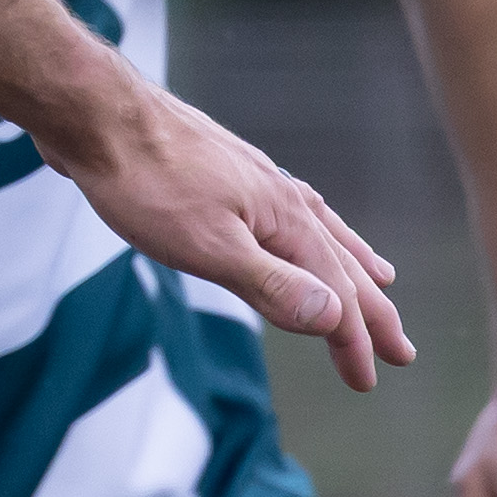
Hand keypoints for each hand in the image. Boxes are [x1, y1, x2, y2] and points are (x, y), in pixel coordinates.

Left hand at [47, 72, 412, 391]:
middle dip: (370, 309)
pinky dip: (308, 228)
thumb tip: (334, 318)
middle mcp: (279, 195)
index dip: (351, 340)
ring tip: (378, 280)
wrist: (96, 114)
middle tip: (400, 351)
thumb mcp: (208, 246)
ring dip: (349, 264)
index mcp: (284, 218)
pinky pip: (285, 210)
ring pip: (318, 229)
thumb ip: (271, 284)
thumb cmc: (145, 181)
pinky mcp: (221, 171)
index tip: (367, 381)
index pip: (333, 292)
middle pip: (339, 261)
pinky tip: (295, 225)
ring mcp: (251, 179)